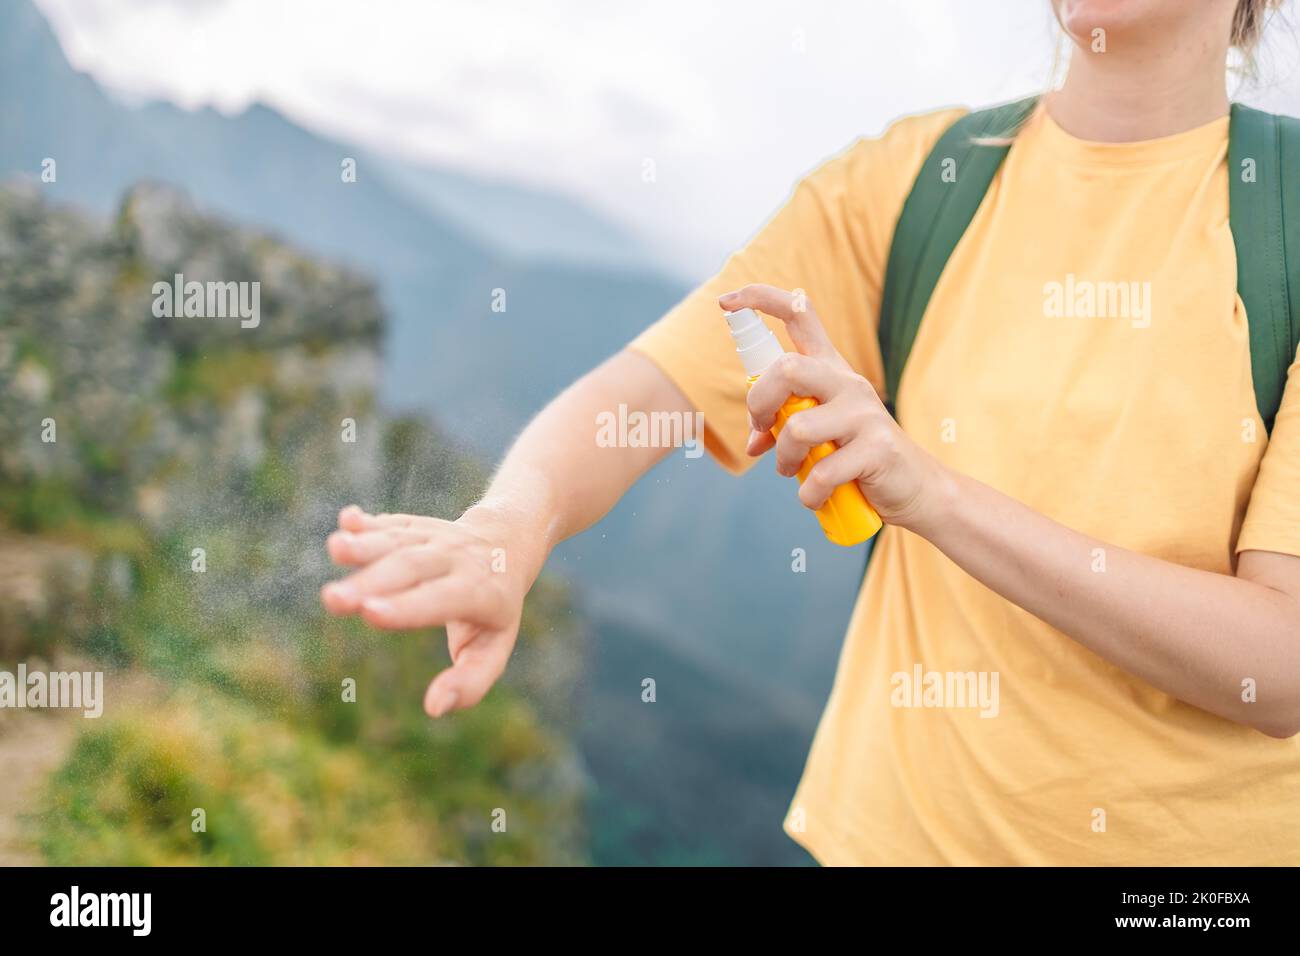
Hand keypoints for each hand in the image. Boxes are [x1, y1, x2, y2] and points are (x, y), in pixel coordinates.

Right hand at [320, 504, 528, 717]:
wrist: (508, 545)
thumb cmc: (494, 613)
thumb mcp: (494, 649)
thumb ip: (470, 682)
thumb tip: (434, 707)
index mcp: (480, 593)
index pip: (444, 599)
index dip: (408, 606)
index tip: (371, 614)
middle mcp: (457, 560)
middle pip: (413, 568)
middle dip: (372, 581)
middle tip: (333, 599)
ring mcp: (435, 537)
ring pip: (400, 539)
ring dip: (366, 543)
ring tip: (336, 547)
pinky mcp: (415, 525)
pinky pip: (393, 523)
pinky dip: (368, 523)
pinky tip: (347, 520)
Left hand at [717, 284, 952, 533]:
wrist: (915, 488)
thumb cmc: (858, 457)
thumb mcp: (819, 434)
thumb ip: (783, 427)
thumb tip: (752, 443)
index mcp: (830, 370)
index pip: (799, 315)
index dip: (760, 300)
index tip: (726, 303)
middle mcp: (847, 382)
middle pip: (789, 368)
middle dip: (759, 402)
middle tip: (761, 430)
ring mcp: (865, 414)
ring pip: (799, 427)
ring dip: (784, 459)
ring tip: (792, 472)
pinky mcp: (878, 448)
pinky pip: (823, 472)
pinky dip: (809, 493)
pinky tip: (816, 496)